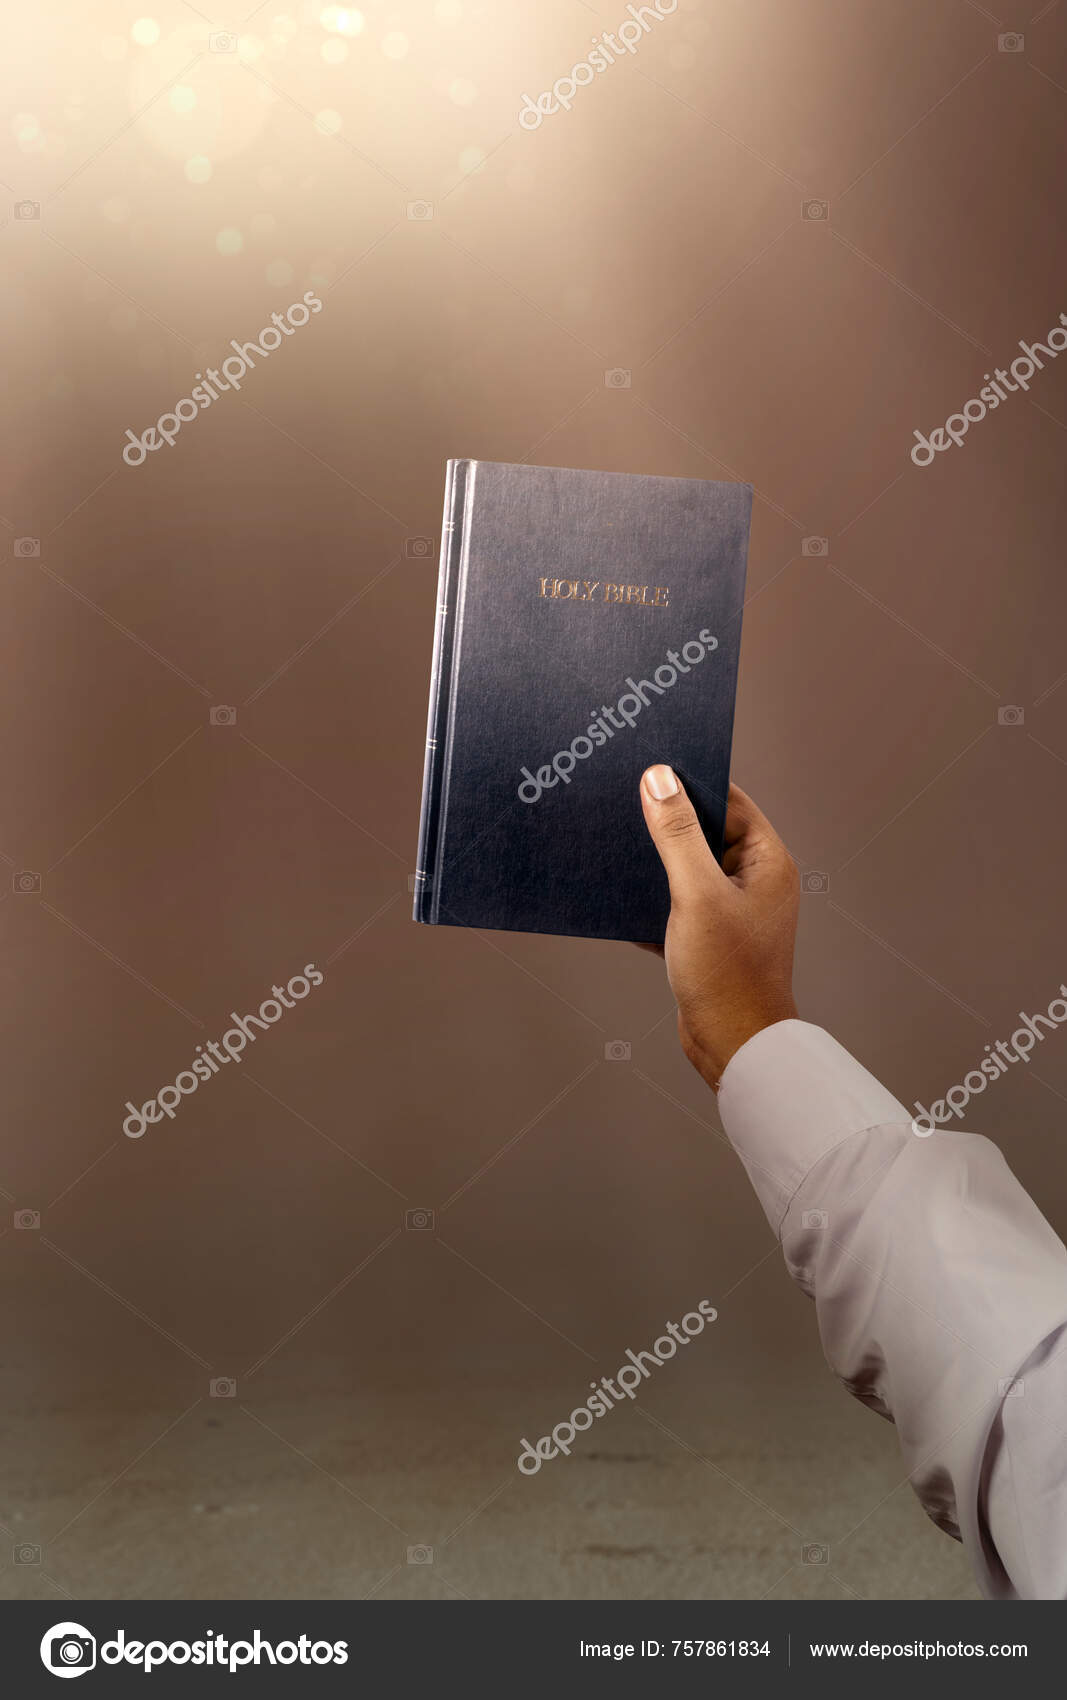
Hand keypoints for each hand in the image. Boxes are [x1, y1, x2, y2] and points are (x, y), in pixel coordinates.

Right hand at [639, 766, 799, 1089]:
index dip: (691, 783)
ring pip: (687, 867)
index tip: (650, 766)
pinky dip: (651, 896)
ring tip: (613, 844)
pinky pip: (676, 901)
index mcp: (767, 862)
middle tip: (622, 801)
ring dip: (654, 860)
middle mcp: (754, 881)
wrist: (732, 1047)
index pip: (729, 802)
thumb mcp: (696, 895)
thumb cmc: (727, 975)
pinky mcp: (709, 936)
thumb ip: (677, 834)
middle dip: (666, 820)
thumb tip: (659, 779)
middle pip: (706, 832)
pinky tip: (618, 893)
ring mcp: (731, 910)